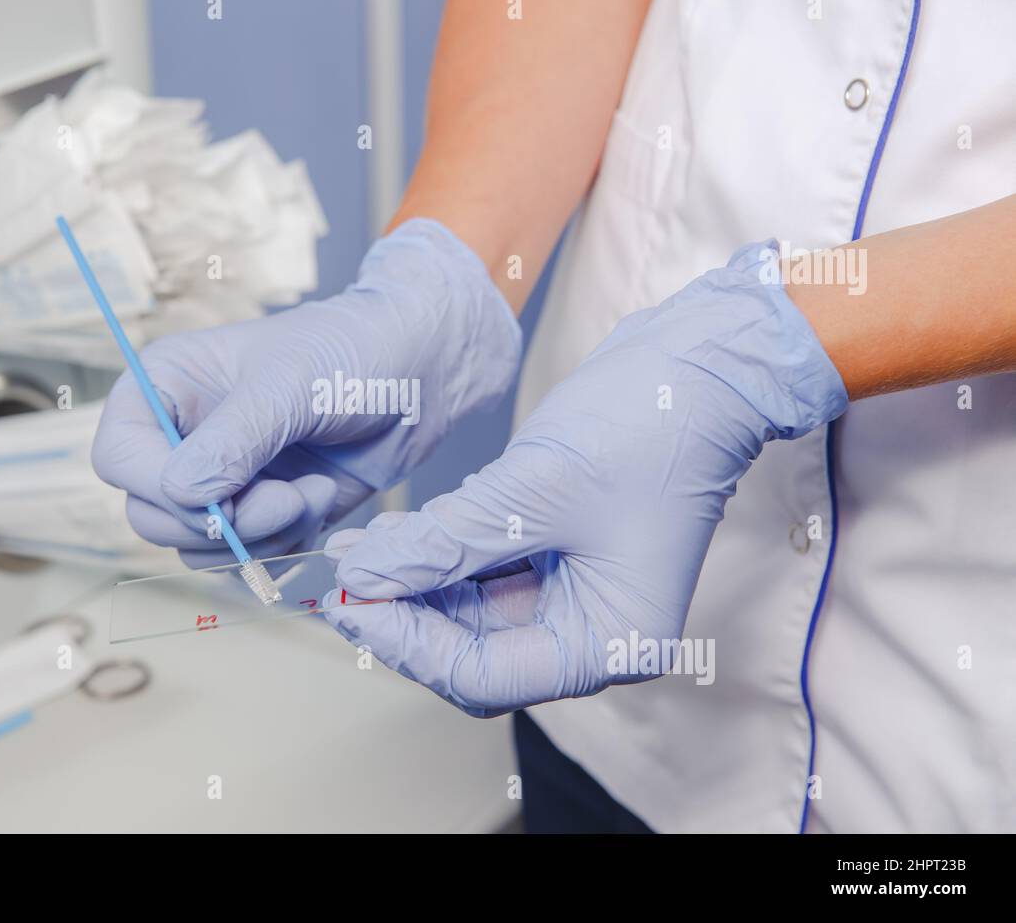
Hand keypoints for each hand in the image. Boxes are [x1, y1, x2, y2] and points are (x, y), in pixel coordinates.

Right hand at [92, 219, 520, 567]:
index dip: (159, 488)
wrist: (421, 374)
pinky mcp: (259, 509)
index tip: (222, 496)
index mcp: (167, 385)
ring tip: (313, 492)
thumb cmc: (354, 352)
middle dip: (224, 521)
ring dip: (261, 535)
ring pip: (199, 546)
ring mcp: (221, 477)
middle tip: (288, 500)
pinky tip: (321, 498)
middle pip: (152, 514)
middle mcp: (182, 434)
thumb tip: (183, 492)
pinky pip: (244, 555)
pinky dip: (284, 542)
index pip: (118, 458)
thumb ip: (235, 440)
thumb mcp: (292, 385)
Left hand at [321, 241, 848, 716]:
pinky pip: (482, 573)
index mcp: (608, 642)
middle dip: (405, 617)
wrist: (702, 364)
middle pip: (473, 654)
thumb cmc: (647, 426)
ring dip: (411, 585)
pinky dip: (436, 556)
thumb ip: (443, 544)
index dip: (409, 644)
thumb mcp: (532, 491)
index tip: (351, 604)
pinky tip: (385, 538)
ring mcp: (575, 593)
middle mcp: (592, 632)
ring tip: (351, 553)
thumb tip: (362, 580)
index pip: (483, 677)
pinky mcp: (558, 554)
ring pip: (470, 615)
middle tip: (339, 584)